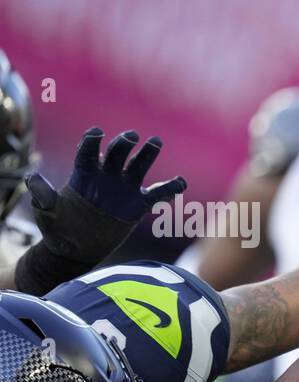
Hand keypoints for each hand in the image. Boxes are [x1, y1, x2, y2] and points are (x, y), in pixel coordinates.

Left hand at [14, 128, 186, 293]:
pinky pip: (158, 193)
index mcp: (84, 174)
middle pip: (117, 153)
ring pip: (139, 166)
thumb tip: (34, 179)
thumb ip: (43, 195)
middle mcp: (106, 176)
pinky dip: (170, 187)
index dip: (91, 141)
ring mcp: (124, 189)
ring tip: (155, 142)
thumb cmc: (59, 228)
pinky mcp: (138, 205)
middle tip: (131, 137)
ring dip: (147, 153)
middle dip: (123, 143)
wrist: (77, 248)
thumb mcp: (47, 212)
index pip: (88, 152)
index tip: (96, 133)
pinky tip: (180, 182)